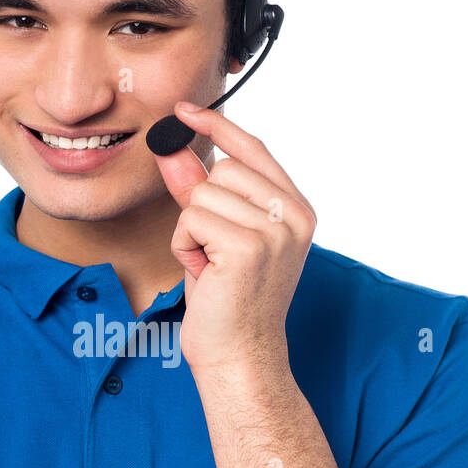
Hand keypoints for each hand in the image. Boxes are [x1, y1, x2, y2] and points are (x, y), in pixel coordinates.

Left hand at [153, 103, 315, 377]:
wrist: (240, 357)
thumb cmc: (228, 303)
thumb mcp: (215, 237)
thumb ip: (198, 192)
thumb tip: (171, 149)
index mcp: (296, 210)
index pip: (253, 149)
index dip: (217, 126)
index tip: (184, 111)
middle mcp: (294, 216)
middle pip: (221, 169)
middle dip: (201, 207)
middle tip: (214, 253)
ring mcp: (275, 230)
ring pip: (203, 194)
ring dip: (191, 230)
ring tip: (211, 266)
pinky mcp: (249, 246)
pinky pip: (192, 218)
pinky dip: (185, 246)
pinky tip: (205, 274)